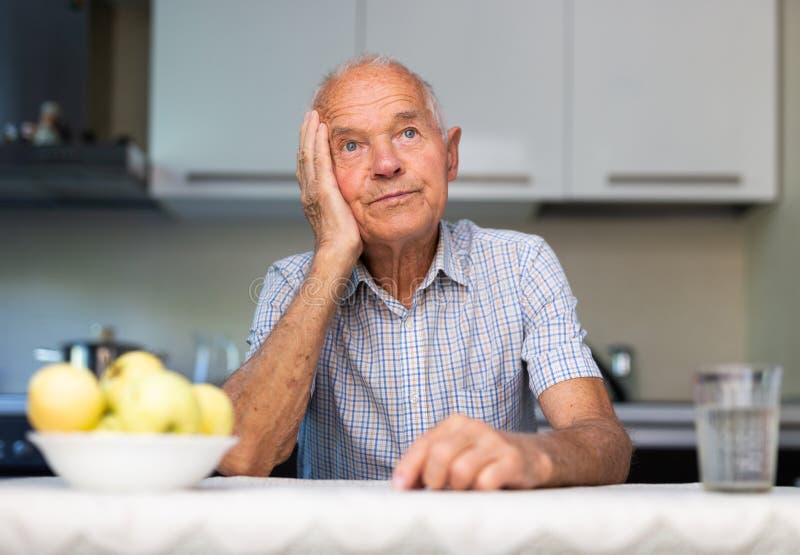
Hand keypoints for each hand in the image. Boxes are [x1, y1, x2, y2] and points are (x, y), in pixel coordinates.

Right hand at [297, 110, 361, 262]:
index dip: (309, 148)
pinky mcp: (323, 190)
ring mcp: (313, 190)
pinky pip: (318, 159)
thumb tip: (355, 202)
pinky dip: (317, 141)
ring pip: (308, 154)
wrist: (337, 254)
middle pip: (304, 156)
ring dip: (309, 132)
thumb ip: (345, 206)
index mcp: (313, 198)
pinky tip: (321, 127)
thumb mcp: (345, 219)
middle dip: (306, 135)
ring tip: (313, 115)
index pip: (309, 167)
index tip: (313, 132)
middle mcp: (309, 191)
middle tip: (310, 116)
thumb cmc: (344, 244)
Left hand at [392, 414, 549, 490]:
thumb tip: (402, 484)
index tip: (400, 489)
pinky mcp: (512, 460)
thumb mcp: (458, 452)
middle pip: (439, 455)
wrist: (535, 456)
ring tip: (466, 490)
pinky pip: (486, 481)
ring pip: (460, 470)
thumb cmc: (488, 460)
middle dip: (434, 480)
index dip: (408, 468)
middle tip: (440, 491)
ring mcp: (494, 442)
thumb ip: (431, 461)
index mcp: (455, 423)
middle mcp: (473, 427)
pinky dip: (479, 492)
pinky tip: (483, 492)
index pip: (424, 444)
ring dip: (458, 488)